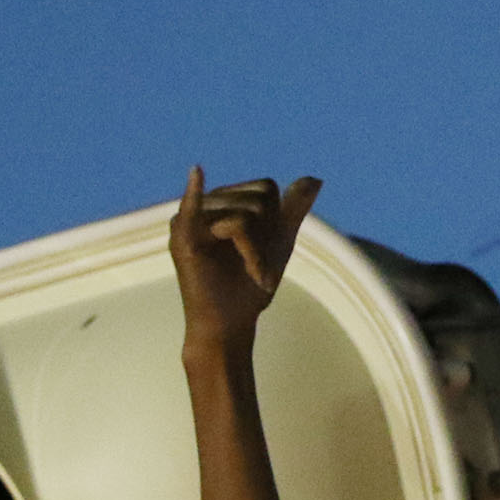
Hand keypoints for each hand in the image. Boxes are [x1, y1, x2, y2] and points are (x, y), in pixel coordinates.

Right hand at [170, 167, 321, 357]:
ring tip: (253, 275)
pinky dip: (195, 193)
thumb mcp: (277, 245)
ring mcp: (191, 221)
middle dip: (268, 239)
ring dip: (258, 252)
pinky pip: (197, 211)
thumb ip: (292, 211)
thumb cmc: (248, 289)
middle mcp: (205, 207)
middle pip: (257, 201)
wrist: (229, 327)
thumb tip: (315, 179)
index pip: (265, 188)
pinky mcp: (184, 240)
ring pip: (245, 216)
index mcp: (224, 203)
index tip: (271, 253)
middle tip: (260, 271)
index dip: (278, 221)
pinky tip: (197, 173)